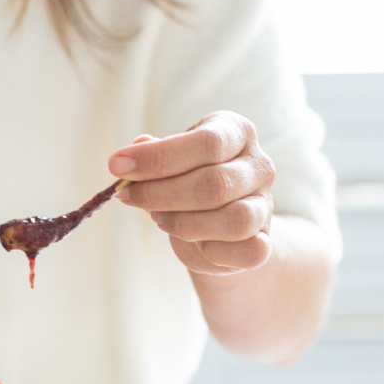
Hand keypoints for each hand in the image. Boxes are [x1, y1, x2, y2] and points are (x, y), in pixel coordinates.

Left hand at [108, 112, 275, 275]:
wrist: (217, 227)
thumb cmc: (188, 183)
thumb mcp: (172, 161)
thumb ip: (156, 154)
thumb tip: (138, 145)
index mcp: (237, 132)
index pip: (206, 142)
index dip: (158, 157)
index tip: (117, 167)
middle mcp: (259, 165)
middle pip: (214, 183)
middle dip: (161, 193)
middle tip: (129, 196)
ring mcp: (266, 205)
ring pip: (234, 219)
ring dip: (184, 223)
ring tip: (158, 218)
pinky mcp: (266, 241)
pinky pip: (250, 251)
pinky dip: (214, 251)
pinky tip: (194, 243)